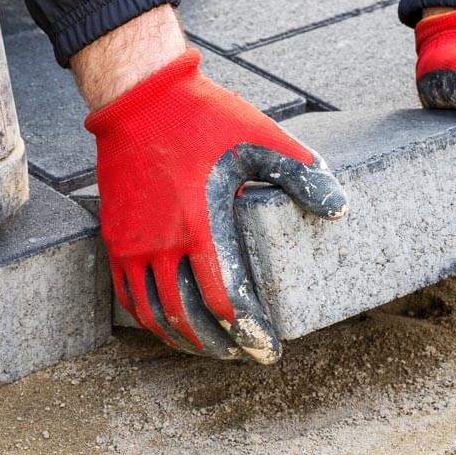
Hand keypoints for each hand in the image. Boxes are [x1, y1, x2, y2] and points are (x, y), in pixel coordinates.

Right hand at [82, 48, 346, 362]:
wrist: (138, 98)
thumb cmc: (202, 117)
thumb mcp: (259, 137)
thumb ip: (301, 174)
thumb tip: (340, 208)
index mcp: (201, 224)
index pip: (226, 300)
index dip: (249, 332)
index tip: (269, 348)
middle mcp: (162, 243)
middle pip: (190, 318)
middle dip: (220, 346)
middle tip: (246, 356)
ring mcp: (133, 245)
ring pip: (155, 315)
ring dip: (184, 341)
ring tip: (211, 350)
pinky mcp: (115, 239)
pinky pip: (127, 296)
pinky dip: (150, 321)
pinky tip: (169, 326)